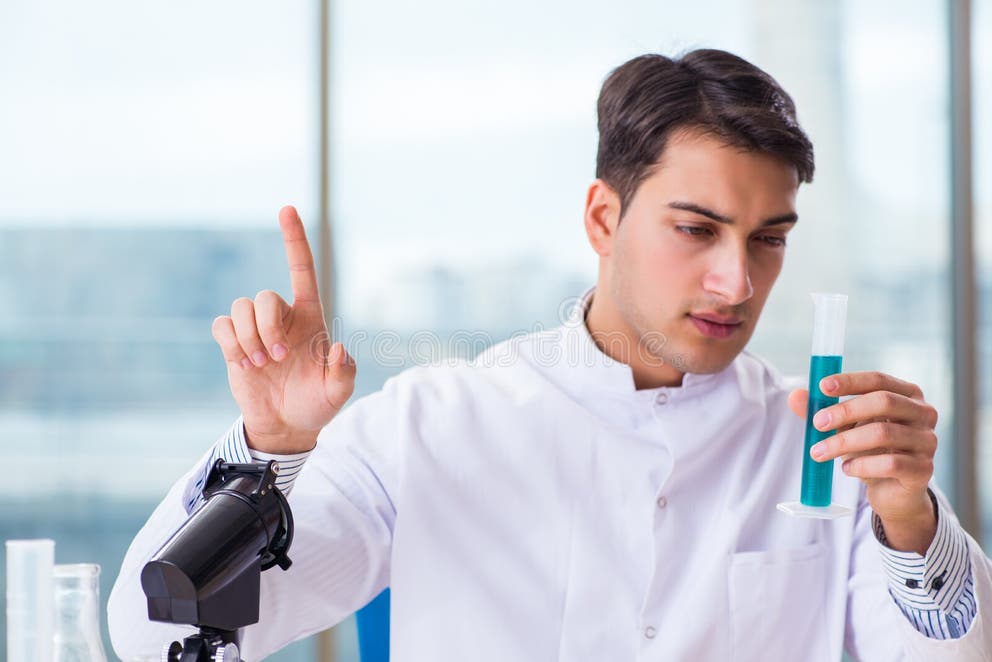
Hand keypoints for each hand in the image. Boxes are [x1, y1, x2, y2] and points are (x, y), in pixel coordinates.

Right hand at [210, 206, 355, 452]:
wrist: (286, 424)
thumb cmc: (316, 403)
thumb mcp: (338, 392)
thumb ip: (344, 373)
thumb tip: (338, 348)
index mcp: (310, 317)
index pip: (302, 269)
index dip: (294, 239)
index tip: (287, 209)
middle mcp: (282, 317)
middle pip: (264, 296)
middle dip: (268, 326)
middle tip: (277, 358)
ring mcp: (255, 329)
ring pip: (240, 307)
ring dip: (248, 338)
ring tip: (261, 365)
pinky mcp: (233, 343)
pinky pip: (222, 326)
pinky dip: (231, 344)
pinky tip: (244, 365)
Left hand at [788, 372, 938, 554]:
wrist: (893, 492)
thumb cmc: (870, 450)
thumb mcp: (845, 428)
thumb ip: (822, 411)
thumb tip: (795, 396)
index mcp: (907, 394)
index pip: (879, 380)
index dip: (850, 381)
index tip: (822, 387)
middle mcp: (923, 414)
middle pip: (884, 402)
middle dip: (845, 411)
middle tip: (817, 423)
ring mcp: (927, 441)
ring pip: (883, 433)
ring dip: (844, 442)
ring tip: (820, 452)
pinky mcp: (924, 470)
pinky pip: (891, 464)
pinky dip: (863, 466)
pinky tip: (846, 469)